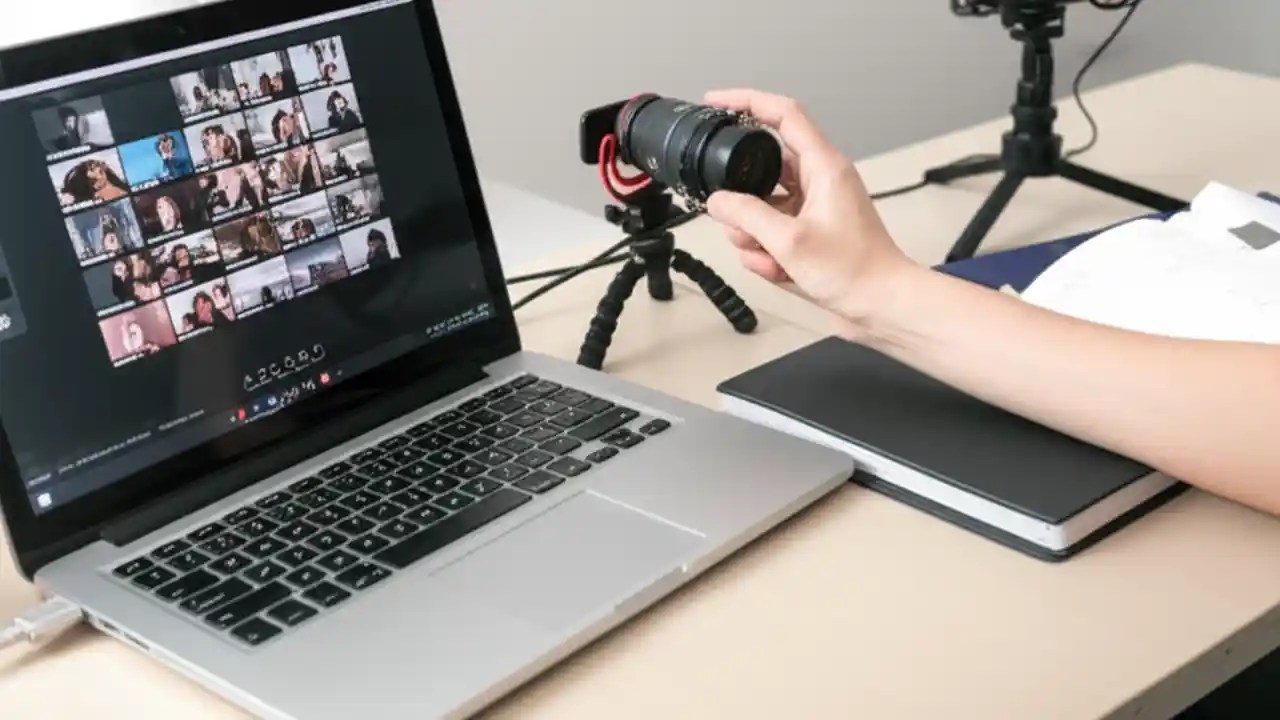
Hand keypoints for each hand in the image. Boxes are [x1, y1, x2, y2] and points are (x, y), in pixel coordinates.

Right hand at [703, 89, 916, 333]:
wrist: (882, 305)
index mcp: (824, 167)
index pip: (782, 114)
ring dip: (753, 233)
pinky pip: (772, 231)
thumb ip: (747, 216)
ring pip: (762, 205)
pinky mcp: (810, 232)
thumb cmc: (855, 271)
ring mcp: (814, 207)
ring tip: (767, 257)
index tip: (715, 101)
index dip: (746, 101)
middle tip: (734, 221)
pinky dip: (766, 251)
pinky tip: (778, 270)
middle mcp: (820, 181)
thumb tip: (717, 201)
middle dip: (741, 199)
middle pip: (762, 169)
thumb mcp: (790, 241)